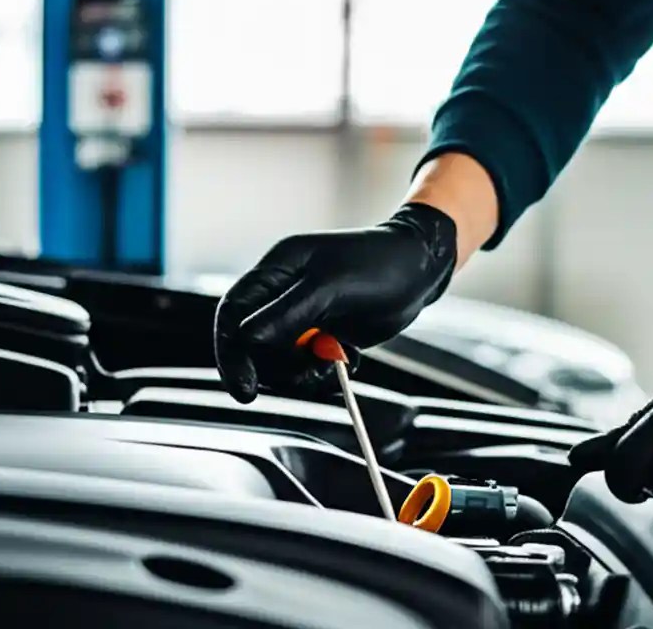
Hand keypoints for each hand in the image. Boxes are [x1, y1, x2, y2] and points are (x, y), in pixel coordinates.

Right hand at [214, 203, 457, 402]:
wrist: (420, 270)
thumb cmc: (379, 264)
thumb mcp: (331, 287)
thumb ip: (287, 314)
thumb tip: (246, 339)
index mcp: (275, 272)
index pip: (233, 314)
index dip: (232, 353)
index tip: (244, 388)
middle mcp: (282, 295)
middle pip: (253, 346)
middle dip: (277, 366)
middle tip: (309, 371)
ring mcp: (302, 317)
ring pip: (280, 362)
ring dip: (303, 372)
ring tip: (335, 359)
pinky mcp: (322, 335)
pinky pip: (306, 366)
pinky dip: (323, 370)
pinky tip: (348, 355)